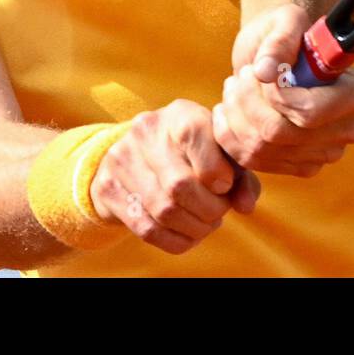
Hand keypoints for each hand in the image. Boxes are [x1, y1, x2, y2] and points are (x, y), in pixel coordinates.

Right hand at [89, 100, 259, 254]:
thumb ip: (242, 177)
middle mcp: (146, 130)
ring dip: (194, 228)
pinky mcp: (108, 187)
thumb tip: (245, 206)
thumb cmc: (196, 154)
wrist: (141, 153)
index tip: (226, 186)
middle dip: (209, 209)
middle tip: (219, 213)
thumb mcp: (221, 154)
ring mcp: (122, 158)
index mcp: (180, 114)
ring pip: (163, 211)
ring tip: (206, 224)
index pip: (196, 138)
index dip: (218, 173)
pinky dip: (175, 240)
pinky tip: (187, 233)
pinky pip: (146, 229)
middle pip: (180, 185)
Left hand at [212, 3, 353, 176]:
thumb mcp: (285, 20)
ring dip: (235, 116)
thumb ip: (280, 40)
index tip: (259, 72)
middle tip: (239, 76)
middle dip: (248, 103)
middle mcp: (347, 130)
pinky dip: (229, 135)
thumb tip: (266, 71)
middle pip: (280, 135)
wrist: (280, 58)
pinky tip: (228, 110)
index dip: (275, 96)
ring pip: (261, 150)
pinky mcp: (298, 167)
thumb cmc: (287, 33)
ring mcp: (323, 153)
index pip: (309, 113)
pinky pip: (253, 161)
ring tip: (232, 87)